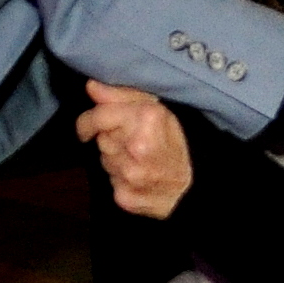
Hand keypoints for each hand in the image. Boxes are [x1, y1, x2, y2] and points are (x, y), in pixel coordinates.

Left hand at [76, 81, 191, 217]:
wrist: (195, 186)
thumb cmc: (175, 143)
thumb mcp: (156, 109)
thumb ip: (121, 95)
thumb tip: (92, 86)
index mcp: (146, 119)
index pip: (99, 116)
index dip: (88, 121)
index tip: (88, 127)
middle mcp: (137, 147)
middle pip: (101, 140)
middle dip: (112, 139)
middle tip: (134, 142)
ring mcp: (131, 175)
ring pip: (105, 162)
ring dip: (116, 160)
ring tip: (139, 160)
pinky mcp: (125, 197)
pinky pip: (110, 184)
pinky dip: (121, 181)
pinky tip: (139, 178)